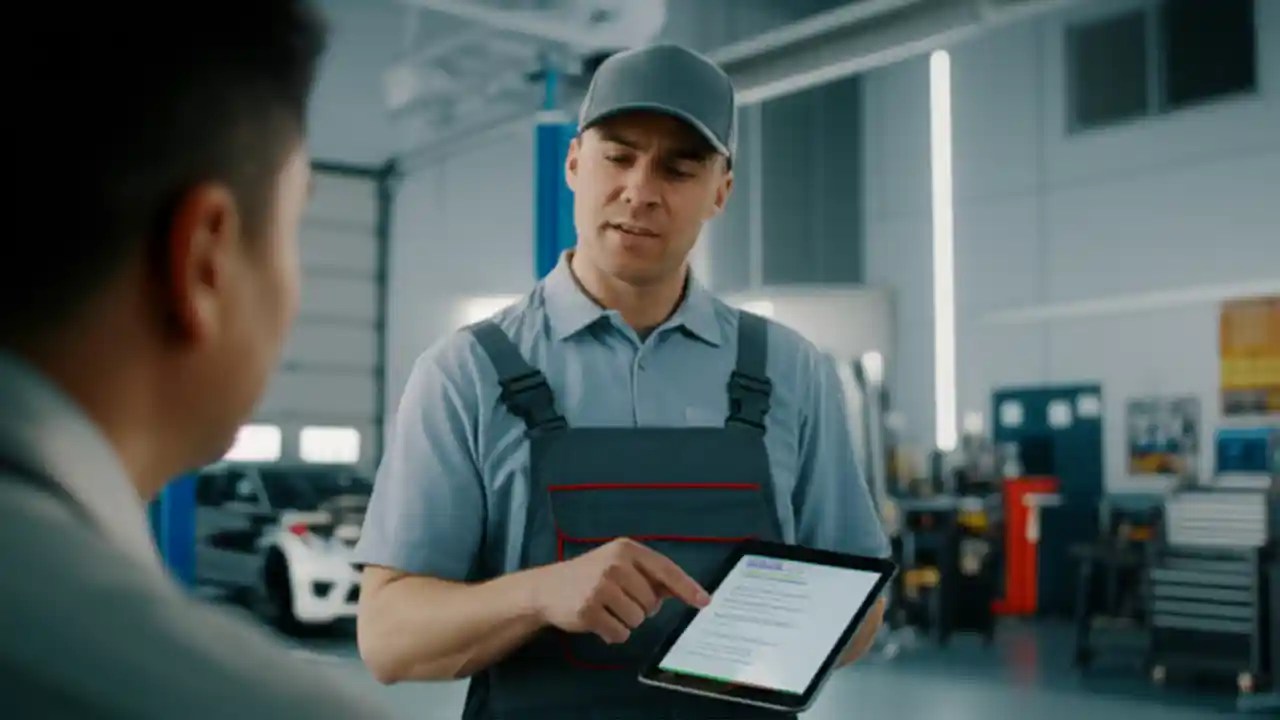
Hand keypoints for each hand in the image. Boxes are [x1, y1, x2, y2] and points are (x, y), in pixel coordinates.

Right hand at [532, 538, 710, 644]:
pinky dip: (613, 633)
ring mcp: (600, 587)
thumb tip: (685, 591)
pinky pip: (619, 634)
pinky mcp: (588, 610)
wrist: (546, 588)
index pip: (665, 569)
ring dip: (626, 621)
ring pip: (637, 620)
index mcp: (626, 549)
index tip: (704, 601)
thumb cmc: (590, 575)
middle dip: (641, 608)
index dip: (687, 586)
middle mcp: (615, 565)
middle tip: (619, 600)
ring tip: (607, 609)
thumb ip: (650, 575)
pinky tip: (598, 620)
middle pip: (652, 603)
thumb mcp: (619, 565)